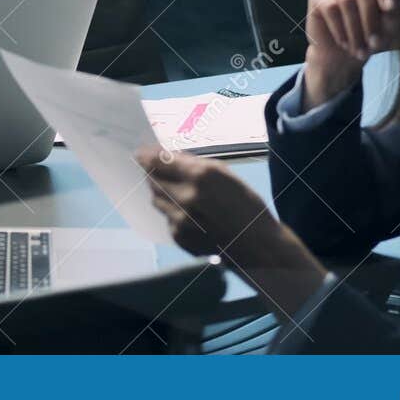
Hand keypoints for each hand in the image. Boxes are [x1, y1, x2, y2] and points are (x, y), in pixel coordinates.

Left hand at [137, 146, 326, 316]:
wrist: (258, 247)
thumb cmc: (246, 206)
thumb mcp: (226, 175)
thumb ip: (194, 164)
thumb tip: (170, 156)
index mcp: (200, 176)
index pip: (159, 161)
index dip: (146, 155)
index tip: (140, 153)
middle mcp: (186, 197)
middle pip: (153, 180)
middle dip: (152, 173)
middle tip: (154, 169)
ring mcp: (180, 220)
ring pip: (156, 199)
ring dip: (161, 192)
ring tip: (177, 191)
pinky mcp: (178, 237)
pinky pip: (166, 218)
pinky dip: (172, 212)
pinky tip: (190, 213)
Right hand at [304, 0, 399, 105]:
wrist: (346, 53)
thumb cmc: (374, 34)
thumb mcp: (391, 23)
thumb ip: (395, 9)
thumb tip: (394, 2)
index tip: (391, 8)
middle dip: (371, 16)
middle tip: (375, 43)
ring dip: (355, 28)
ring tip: (360, 50)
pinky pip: (330, 7)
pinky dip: (340, 28)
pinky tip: (345, 43)